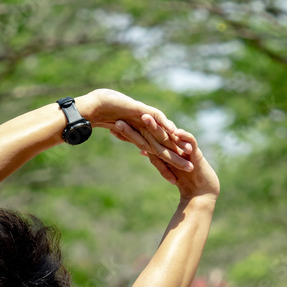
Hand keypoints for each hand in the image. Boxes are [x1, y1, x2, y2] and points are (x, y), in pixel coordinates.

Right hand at [79, 89, 193, 175]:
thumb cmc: (101, 117)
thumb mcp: (118, 131)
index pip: (156, 155)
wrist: (94, 106)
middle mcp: (146, 129)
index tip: (175, 180)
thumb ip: (125, 135)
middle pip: (164, 146)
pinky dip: (164, 124)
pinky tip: (174, 131)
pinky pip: (156, 116)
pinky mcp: (141, 110)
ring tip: (189, 151)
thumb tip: (128, 144)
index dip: (165, 167)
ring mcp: (145, 119)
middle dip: (177, 158)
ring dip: (176, 142)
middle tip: (191, 169)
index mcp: (142, 136)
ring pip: (164, 133)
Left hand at [113, 121, 218, 199]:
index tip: (112, 130)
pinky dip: (184, 137)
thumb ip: (155, 158)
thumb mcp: (167, 169)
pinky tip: (175, 131)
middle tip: (120, 118)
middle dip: (136, 127)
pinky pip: (190, 141)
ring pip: (168, 135)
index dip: (128, 135)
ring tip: (144, 117)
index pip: (142, 141)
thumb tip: (141, 150)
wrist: (201, 191)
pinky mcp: (196, 152)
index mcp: (163, 150)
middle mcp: (171, 146)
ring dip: (156, 126)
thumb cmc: (184, 181)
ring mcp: (183, 148)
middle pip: (151, 135)